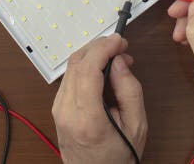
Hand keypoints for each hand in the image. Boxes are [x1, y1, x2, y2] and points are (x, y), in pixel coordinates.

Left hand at [52, 34, 146, 163]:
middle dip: (99, 47)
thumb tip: (119, 61)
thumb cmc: (119, 156)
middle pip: (76, 64)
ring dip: (92, 55)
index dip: (103, 48)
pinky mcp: (57, 108)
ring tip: (116, 59)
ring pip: (71, 68)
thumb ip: (129, 90)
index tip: (120, 40)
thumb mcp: (136, 125)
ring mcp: (58, 109)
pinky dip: (86, 67)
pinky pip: (69, 78)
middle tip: (121, 46)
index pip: (87, 70)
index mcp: (87, 118)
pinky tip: (103, 70)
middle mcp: (66, 112)